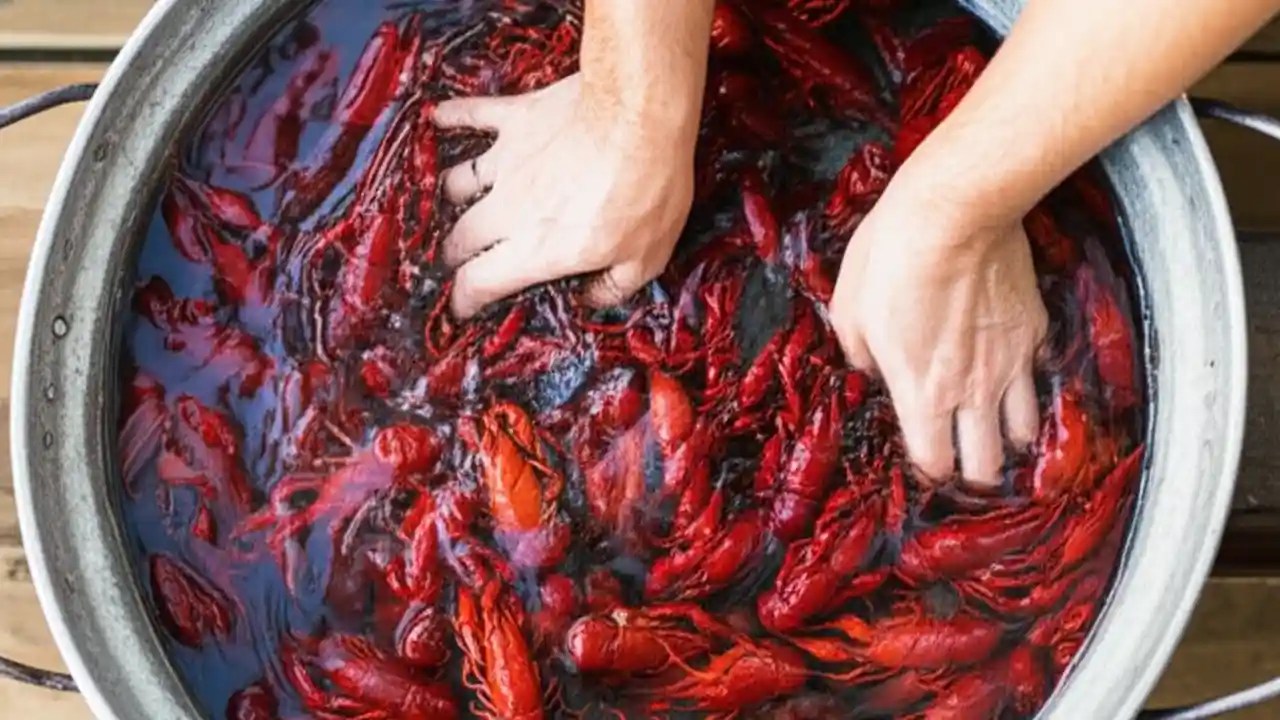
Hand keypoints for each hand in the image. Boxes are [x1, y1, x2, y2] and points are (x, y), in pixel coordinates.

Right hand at [434, 73, 697, 317]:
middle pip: (461, 237)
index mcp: (537, 249)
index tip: (461, 308)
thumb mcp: (647, 257)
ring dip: (452, 198)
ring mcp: (508, 161)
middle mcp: (510, 210)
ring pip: (457, 185)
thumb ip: (614, 287)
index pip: (479, 283)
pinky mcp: (516, 119)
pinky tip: (438, 117)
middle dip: (456, 254)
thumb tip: (591, 298)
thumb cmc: (648, 186)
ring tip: (456, 203)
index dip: (464, 300)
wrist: (640, 111)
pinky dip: (452, 117)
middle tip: (461, 258)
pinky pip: (473, 115)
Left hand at [829, 178, 1048, 486]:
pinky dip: (1029, 384)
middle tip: (964, 459)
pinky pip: (1039, 375)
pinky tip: (1015, 374)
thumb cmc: (893, 255)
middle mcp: (972, 390)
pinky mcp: (1035, 329)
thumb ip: (858, 352)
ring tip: (996, 430)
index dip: (930, 471)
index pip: (934, 462)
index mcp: (921, 392)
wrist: (956, 208)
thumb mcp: (848, 307)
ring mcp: (1011, 362)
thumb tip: (867, 368)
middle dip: (974, 470)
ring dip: (1009, 437)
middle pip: (987, 464)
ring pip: (1024, 431)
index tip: (926, 463)